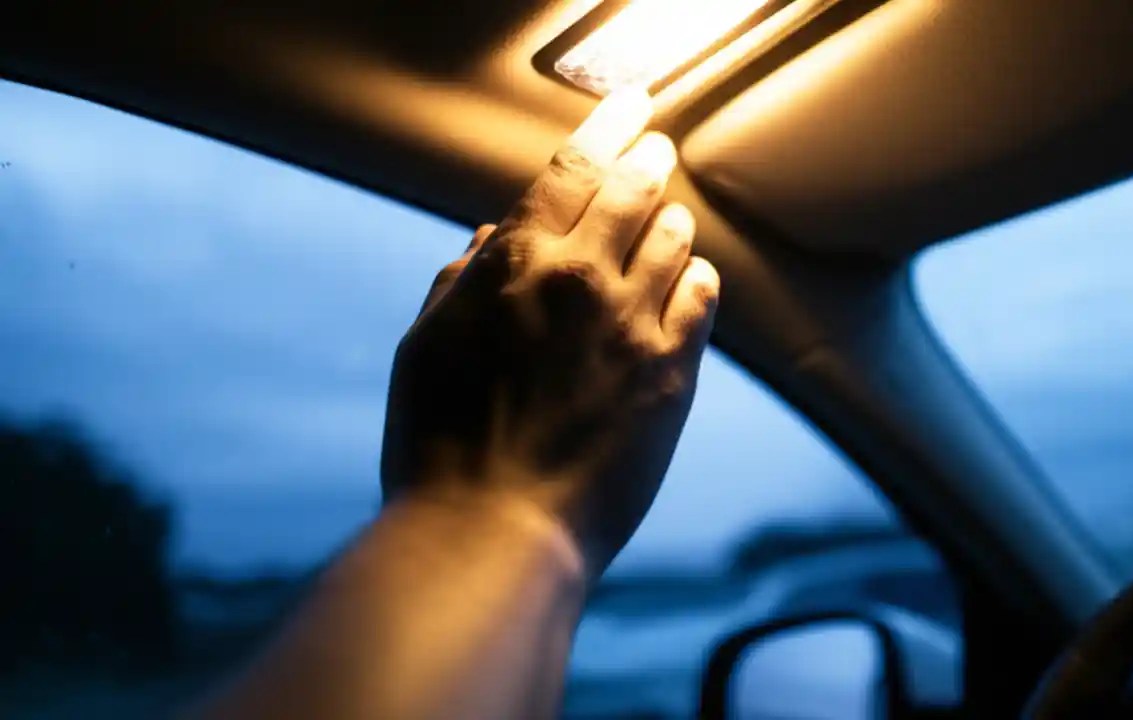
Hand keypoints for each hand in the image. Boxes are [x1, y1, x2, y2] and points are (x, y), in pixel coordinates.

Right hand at [380, 90, 718, 577]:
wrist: (494, 534)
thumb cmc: (442, 447)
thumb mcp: (425, 349)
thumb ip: (462, 284)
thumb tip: (491, 238)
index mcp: (514, 266)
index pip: (572, 167)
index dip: (607, 127)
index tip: (628, 107)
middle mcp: (581, 280)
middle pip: (635, 188)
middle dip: (650, 158)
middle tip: (658, 146)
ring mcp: (634, 325)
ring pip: (676, 237)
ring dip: (671, 221)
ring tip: (667, 220)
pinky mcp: (674, 374)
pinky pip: (705, 296)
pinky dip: (697, 277)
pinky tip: (689, 280)